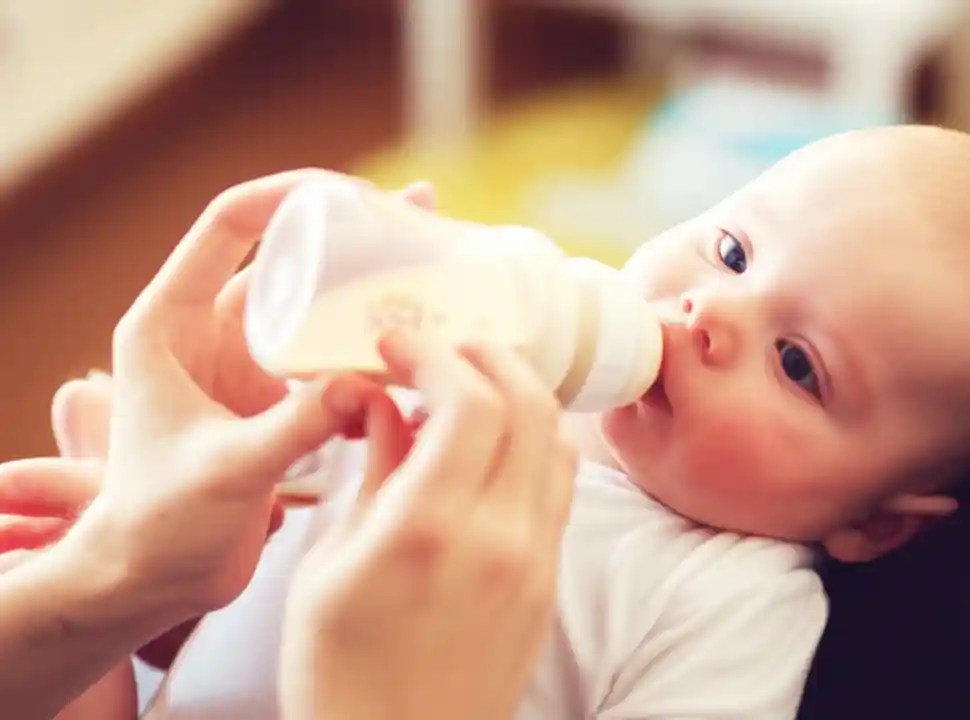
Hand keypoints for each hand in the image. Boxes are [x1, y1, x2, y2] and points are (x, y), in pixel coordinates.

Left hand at [59, 170, 387, 620]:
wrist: (155, 579)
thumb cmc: (162, 523)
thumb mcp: (227, 471)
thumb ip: (293, 427)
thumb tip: (366, 386)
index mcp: (169, 323)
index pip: (228, 224)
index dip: (288, 195)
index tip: (355, 193)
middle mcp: (208, 329)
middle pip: (286, 252)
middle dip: (354, 228)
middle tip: (419, 212)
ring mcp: (245, 361)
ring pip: (315, 299)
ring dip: (370, 281)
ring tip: (436, 259)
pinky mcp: (274, 396)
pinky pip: (329, 350)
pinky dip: (371, 341)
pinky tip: (420, 345)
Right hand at [281, 332, 577, 719]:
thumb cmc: (338, 672)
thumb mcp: (327, 565)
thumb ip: (371, 472)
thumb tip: (388, 402)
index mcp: (428, 530)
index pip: (471, 401)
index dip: (437, 353)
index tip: (399, 343)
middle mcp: (498, 537)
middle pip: (530, 404)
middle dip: (488, 356)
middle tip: (443, 348)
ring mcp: (534, 560)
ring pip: (557, 440)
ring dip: (520, 395)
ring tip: (470, 386)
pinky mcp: (549, 581)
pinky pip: (559, 486)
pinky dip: (535, 443)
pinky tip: (493, 443)